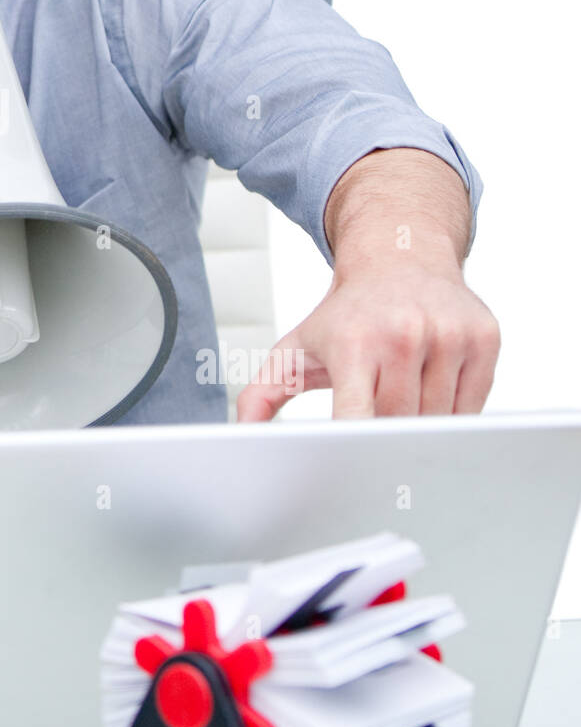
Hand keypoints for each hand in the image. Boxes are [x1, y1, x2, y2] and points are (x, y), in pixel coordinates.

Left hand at [236, 258, 500, 421]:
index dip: (355, 447)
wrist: (399, 255)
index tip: (349, 471)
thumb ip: (263, 394)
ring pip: (440, 421)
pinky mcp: (484, 338)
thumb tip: (242, 433)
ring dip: (422, 426)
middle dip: (386, 436)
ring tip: (401, 397)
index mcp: (354, 342)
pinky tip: (432, 387)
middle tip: (374, 435)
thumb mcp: (296, 349)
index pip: (357, 414)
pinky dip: (454, 413)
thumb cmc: (346, 314)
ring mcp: (449, 335)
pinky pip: (473, 405)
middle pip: (400, 425)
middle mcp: (403, 334)